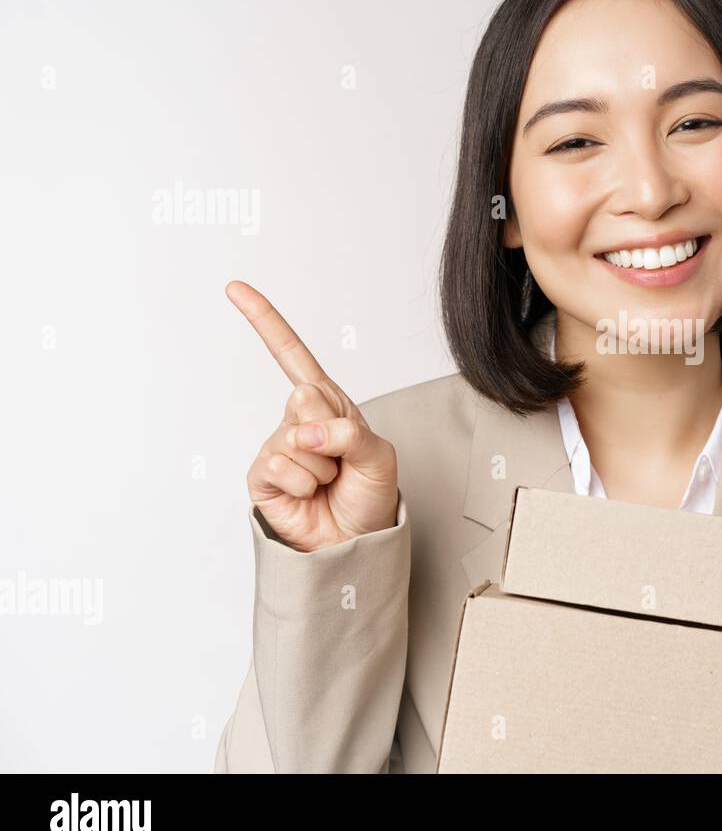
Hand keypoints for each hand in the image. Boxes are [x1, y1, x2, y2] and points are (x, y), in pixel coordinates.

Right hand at [227, 280, 398, 552]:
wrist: (354, 541)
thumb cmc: (368, 495)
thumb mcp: (377, 457)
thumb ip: (348, 434)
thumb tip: (305, 431)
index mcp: (328, 403)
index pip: (291, 356)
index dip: (265, 321)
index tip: (235, 288)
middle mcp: (298, 419)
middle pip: (305, 399)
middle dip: (331, 433)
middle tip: (341, 461)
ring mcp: (278, 446)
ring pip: (297, 440)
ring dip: (322, 467)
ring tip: (328, 483)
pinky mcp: (261, 475)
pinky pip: (280, 467)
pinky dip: (303, 484)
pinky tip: (307, 495)